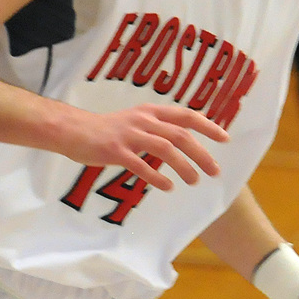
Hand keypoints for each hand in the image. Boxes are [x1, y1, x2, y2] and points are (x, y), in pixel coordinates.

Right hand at [59, 104, 229, 190]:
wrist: (72, 130)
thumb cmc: (106, 129)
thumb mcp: (136, 120)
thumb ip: (158, 126)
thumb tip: (187, 134)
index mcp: (150, 112)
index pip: (186, 116)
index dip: (208, 126)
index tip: (225, 138)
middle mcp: (143, 120)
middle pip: (181, 135)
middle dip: (202, 154)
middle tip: (214, 171)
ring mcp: (129, 135)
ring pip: (165, 149)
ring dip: (184, 166)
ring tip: (194, 181)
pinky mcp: (115, 151)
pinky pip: (141, 165)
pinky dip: (157, 177)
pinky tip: (168, 187)